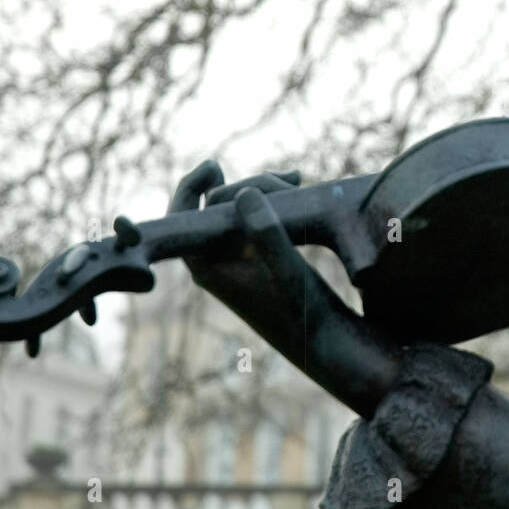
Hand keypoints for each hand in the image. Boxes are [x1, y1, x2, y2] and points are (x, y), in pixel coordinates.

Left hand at [167, 159, 401, 412]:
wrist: (325, 342)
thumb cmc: (303, 315)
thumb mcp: (288, 271)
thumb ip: (266, 232)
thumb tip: (244, 193)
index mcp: (208, 266)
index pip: (183, 217)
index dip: (191, 187)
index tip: (215, 166)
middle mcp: (218, 259)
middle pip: (218, 204)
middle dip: (251, 185)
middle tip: (291, 181)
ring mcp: (238, 256)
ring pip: (240, 207)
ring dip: (266, 189)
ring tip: (297, 179)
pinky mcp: (259, 254)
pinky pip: (257, 216)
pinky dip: (275, 200)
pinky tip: (299, 187)